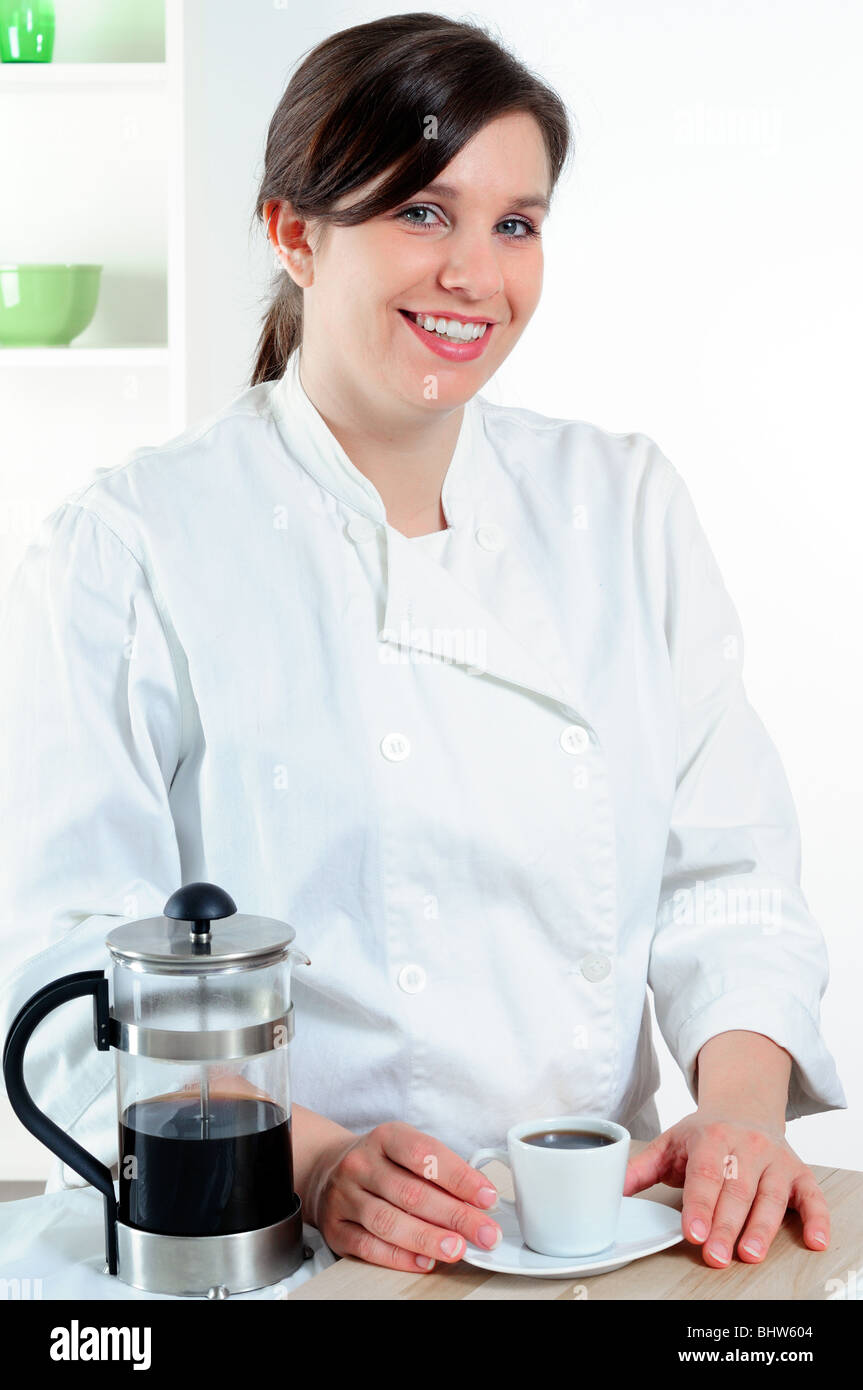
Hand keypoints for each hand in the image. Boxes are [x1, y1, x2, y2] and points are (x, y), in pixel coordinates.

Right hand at [308, 1121, 502, 1271]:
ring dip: (428, 1238)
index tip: (487, 1197)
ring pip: (389, 1221)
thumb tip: (479, 1201)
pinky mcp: (335, 1228)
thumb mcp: (405, 1150)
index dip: (459, 1177)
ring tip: (457, 1249)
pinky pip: (368, 1246)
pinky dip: (399, 1257)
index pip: (425, 1154)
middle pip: (412, 1193)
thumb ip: (439, 1171)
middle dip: (455, 1216)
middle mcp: (361, 1164)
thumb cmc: (380, 1162)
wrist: (328, 1169)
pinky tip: (424, 1261)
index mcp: (385, 1137)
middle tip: (484, 1233)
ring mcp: (345, 1196)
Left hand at [623, 1106, 830, 1265]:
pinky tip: (813, 1240)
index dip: (699, 1205)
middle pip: (736, 1191)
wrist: (744, 1105)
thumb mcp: (670, 1143)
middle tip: (716, 1255)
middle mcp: (746, 1147)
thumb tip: (609, 1189)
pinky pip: (811, 1196)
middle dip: (726, 1226)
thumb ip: (640, 1169)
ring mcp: (775, 1160)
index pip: (704, 1174)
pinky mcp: (799, 1172)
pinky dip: (816, 1219)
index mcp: (711, 1138)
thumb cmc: (705, 1133)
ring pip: (771, 1196)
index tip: (693, 1232)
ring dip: (762, 1227)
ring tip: (750, 1253)